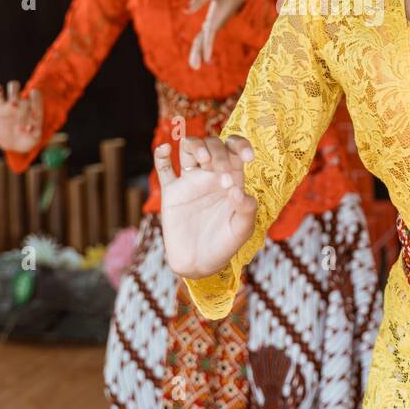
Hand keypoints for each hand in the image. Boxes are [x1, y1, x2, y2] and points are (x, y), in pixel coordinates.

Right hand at [0, 80, 43, 152]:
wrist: (14, 144)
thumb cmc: (27, 140)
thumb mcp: (34, 139)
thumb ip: (35, 133)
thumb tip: (29, 126)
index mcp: (34, 108)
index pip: (36, 94)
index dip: (34, 100)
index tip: (32, 115)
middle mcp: (23, 103)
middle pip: (24, 94)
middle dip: (22, 105)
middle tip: (21, 118)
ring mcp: (11, 104)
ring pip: (13, 86)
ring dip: (13, 90)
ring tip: (12, 105)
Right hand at [155, 133, 256, 279]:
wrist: (199, 263)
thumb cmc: (225, 245)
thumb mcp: (242, 230)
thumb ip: (246, 210)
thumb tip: (236, 190)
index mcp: (231, 179)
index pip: (235, 151)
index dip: (241, 146)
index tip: (248, 157)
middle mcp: (210, 175)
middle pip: (212, 146)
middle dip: (218, 152)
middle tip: (222, 173)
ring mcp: (190, 181)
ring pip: (188, 149)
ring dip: (194, 145)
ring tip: (202, 157)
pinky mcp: (171, 192)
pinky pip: (164, 169)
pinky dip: (161, 156)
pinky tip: (166, 149)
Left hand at [186, 0, 250, 67]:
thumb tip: (184, 11)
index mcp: (216, 17)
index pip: (210, 33)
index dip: (208, 46)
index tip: (206, 60)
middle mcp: (216, 23)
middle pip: (205, 40)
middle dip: (199, 53)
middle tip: (195, 68)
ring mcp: (215, 24)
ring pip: (204, 40)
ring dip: (198, 52)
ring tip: (194, 66)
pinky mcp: (214, 23)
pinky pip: (205, 37)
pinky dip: (201, 46)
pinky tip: (199, 54)